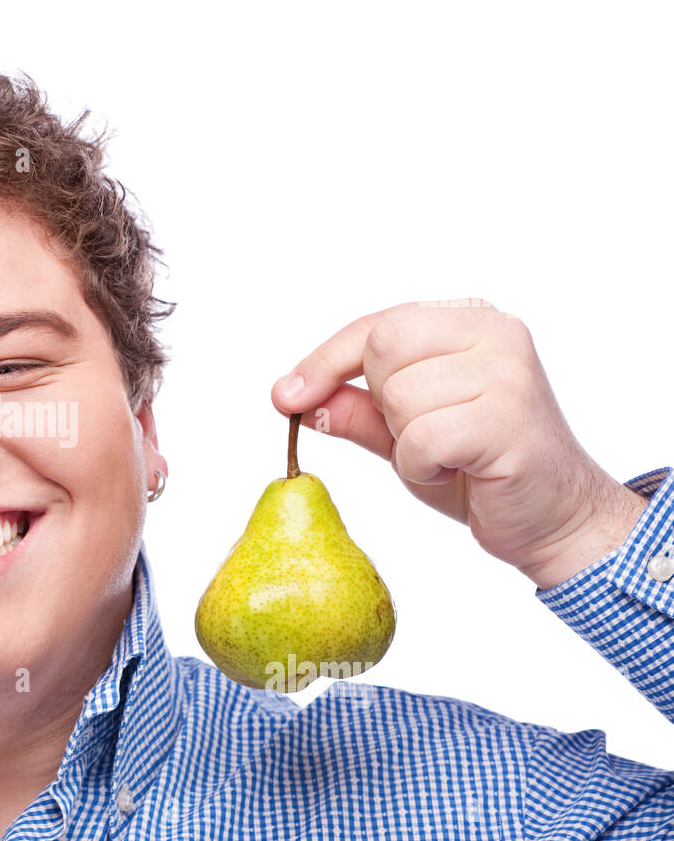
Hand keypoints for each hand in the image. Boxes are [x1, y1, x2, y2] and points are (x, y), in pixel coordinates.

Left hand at [270, 298, 647, 589]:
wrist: (553, 518)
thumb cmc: (480, 471)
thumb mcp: (402, 434)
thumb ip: (355, 410)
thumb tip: (295, 397)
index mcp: (469, 322)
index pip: (375, 326)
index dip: (324, 361)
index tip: (286, 395)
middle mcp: (495, 333)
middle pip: (382, 348)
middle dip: (380, 404)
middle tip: (417, 434)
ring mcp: (508, 373)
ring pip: (398, 397)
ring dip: (405, 444)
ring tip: (446, 457)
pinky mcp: (510, 419)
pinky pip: (422, 438)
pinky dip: (422, 467)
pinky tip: (458, 472)